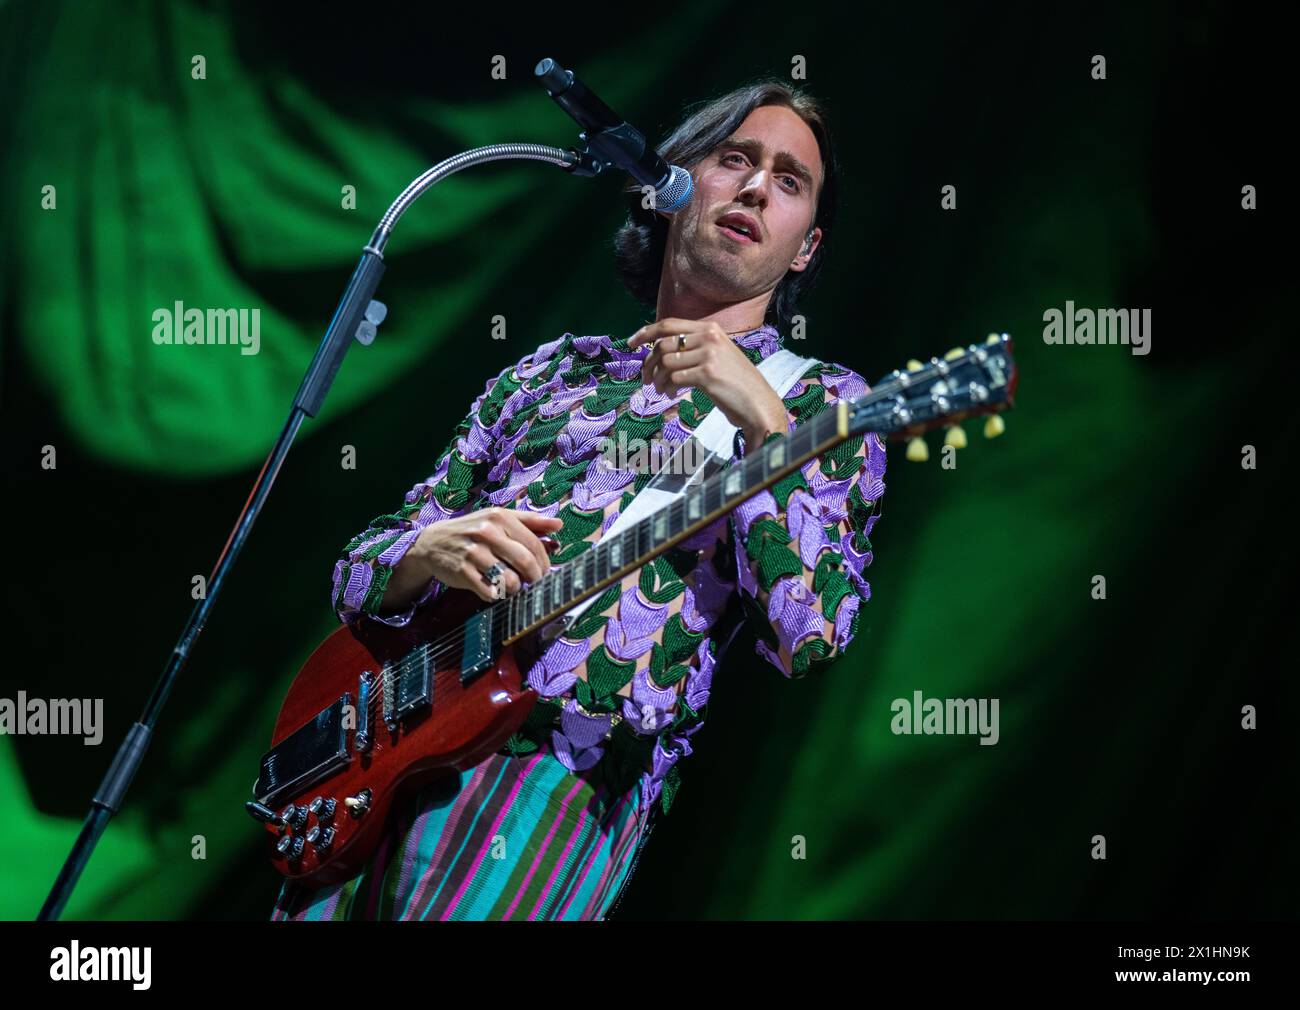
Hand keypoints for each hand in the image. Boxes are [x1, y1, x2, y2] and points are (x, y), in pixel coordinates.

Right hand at [411, 508, 563, 602]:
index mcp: (500, 517)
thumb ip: (530, 521)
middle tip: (532, 583)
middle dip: (534, 578)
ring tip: (512, 585)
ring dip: (516, 588)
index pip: (534, 545)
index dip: (544, 563)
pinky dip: (496, 595)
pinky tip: (494, 589)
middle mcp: (487, 532)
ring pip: (510, 580)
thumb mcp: (498, 518)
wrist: (432, 542)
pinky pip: (490, 592)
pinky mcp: (462, 572)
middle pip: (526, 563)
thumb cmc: (472, 530)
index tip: (543, 572)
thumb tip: (559, 524)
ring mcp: (474, 553)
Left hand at [628, 319, 789, 446]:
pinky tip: (671, 395)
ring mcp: (709, 354)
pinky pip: (673, 378)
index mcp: (711, 328)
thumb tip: (659, 351)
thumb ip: (695, 348)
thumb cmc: (737, 384)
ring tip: (661, 390)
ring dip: (657, 379)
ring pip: (665, 362)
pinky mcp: (707, 374)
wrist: (759, 404)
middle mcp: (709, 337)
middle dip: (648, 363)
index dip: (645, 332)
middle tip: (645, 379)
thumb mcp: (719, 356)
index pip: (669, 324)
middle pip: (663, 344)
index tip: (631, 343)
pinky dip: (667, 388)